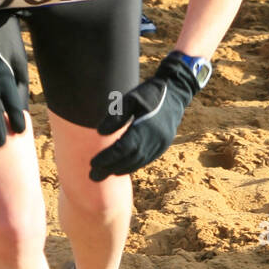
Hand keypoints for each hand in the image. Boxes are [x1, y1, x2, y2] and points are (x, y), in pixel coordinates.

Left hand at [89, 53, 201, 180]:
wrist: (176, 92)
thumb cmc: (149, 93)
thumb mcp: (131, 98)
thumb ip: (116, 116)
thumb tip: (100, 133)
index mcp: (146, 127)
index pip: (123, 148)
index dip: (108, 158)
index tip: (93, 163)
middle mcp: (155, 139)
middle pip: (130, 159)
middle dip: (110, 168)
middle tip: (93, 176)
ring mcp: (161, 144)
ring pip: (139, 162)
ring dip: (121, 169)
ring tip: (104, 174)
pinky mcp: (163, 145)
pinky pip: (146, 159)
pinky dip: (132, 165)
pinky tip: (121, 168)